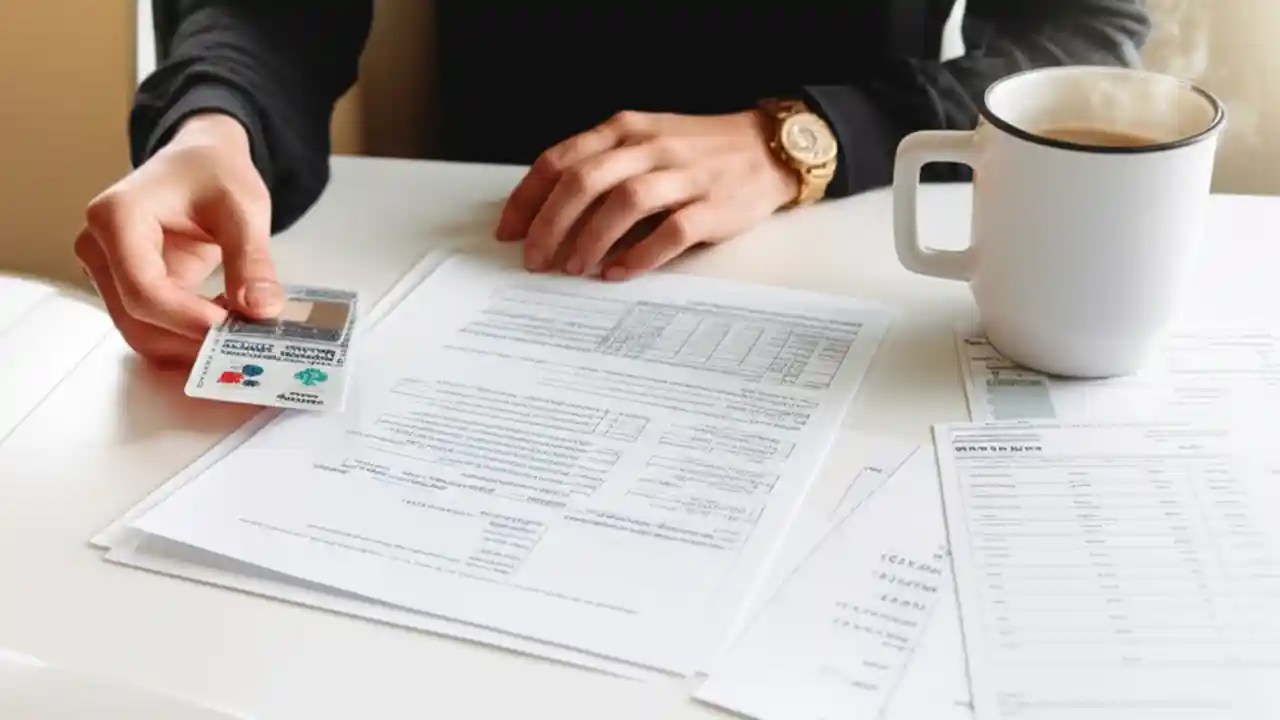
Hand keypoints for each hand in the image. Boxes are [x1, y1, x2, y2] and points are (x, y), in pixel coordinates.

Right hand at [75, 113, 282, 365]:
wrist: (200, 163)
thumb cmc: (215, 174)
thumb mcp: (244, 210)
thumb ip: (252, 260)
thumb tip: (262, 310)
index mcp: (117, 217)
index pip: (143, 289)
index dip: (188, 319)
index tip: (234, 327)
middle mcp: (98, 247)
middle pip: (136, 319)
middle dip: (191, 340)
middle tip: (243, 342)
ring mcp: (106, 271)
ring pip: (140, 333)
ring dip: (189, 345)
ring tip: (238, 330)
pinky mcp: (123, 288)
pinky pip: (151, 327)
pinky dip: (186, 337)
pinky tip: (224, 321)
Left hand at [495, 110, 798, 279]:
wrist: (768, 149)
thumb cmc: (698, 153)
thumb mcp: (644, 143)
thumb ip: (602, 168)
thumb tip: (548, 217)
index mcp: (625, 130)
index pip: (561, 159)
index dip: (528, 198)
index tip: (508, 231)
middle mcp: (650, 147)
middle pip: (584, 181)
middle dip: (550, 224)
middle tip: (535, 259)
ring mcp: (683, 175)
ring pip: (624, 202)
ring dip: (590, 238)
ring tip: (572, 268)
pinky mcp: (713, 206)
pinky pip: (671, 231)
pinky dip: (640, 254)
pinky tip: (619, 273)